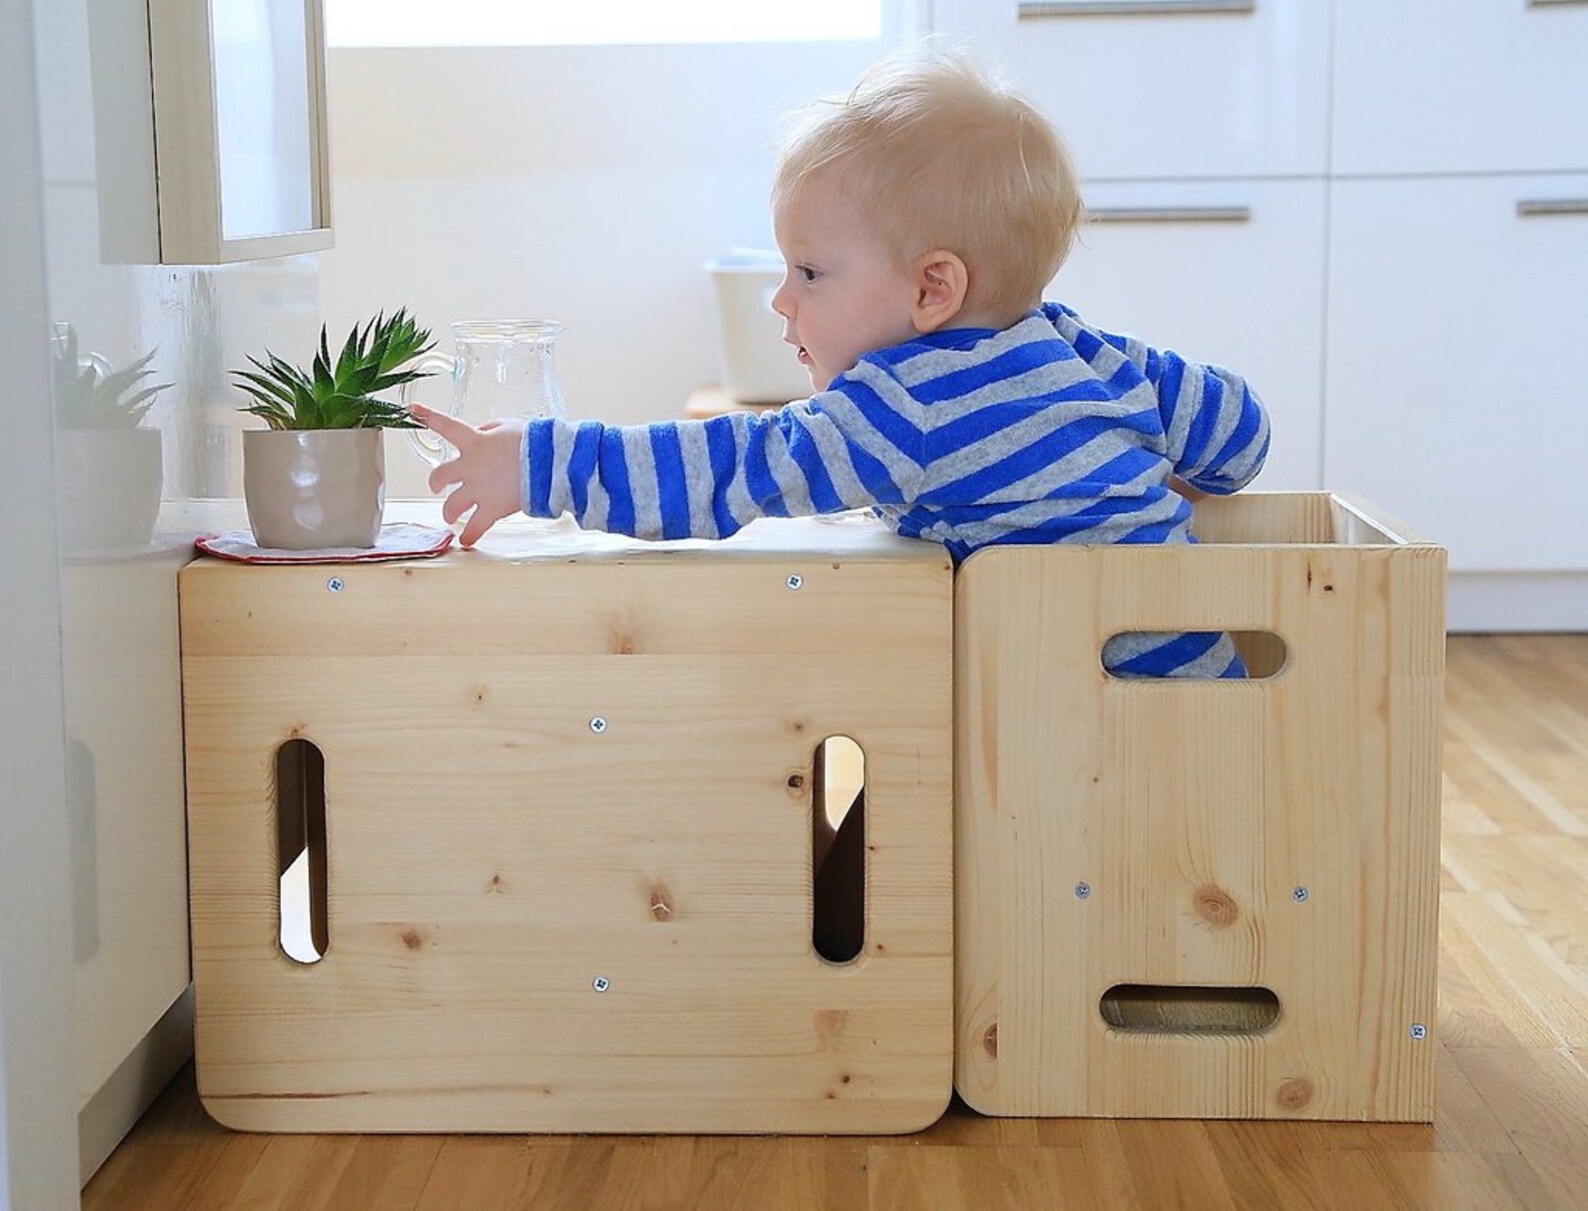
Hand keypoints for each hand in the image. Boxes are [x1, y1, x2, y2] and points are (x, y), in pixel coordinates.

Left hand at [408, 404, 526, 546]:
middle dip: (436, 482)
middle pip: (440, 476)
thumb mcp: (508, 426)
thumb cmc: (535, 443)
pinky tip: (466, 541)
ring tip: (450, 516)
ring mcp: (478, 490)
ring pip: (451, 505)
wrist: (550, 466)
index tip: (413, 410)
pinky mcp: (491, 509)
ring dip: (449, 512)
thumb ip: (489, 430)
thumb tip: (482, 435)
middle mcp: (470, 467)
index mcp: (474, 442)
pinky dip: (470, 535)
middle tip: (437, 486)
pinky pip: (475, 527)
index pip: (446, 425)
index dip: (428, 416)